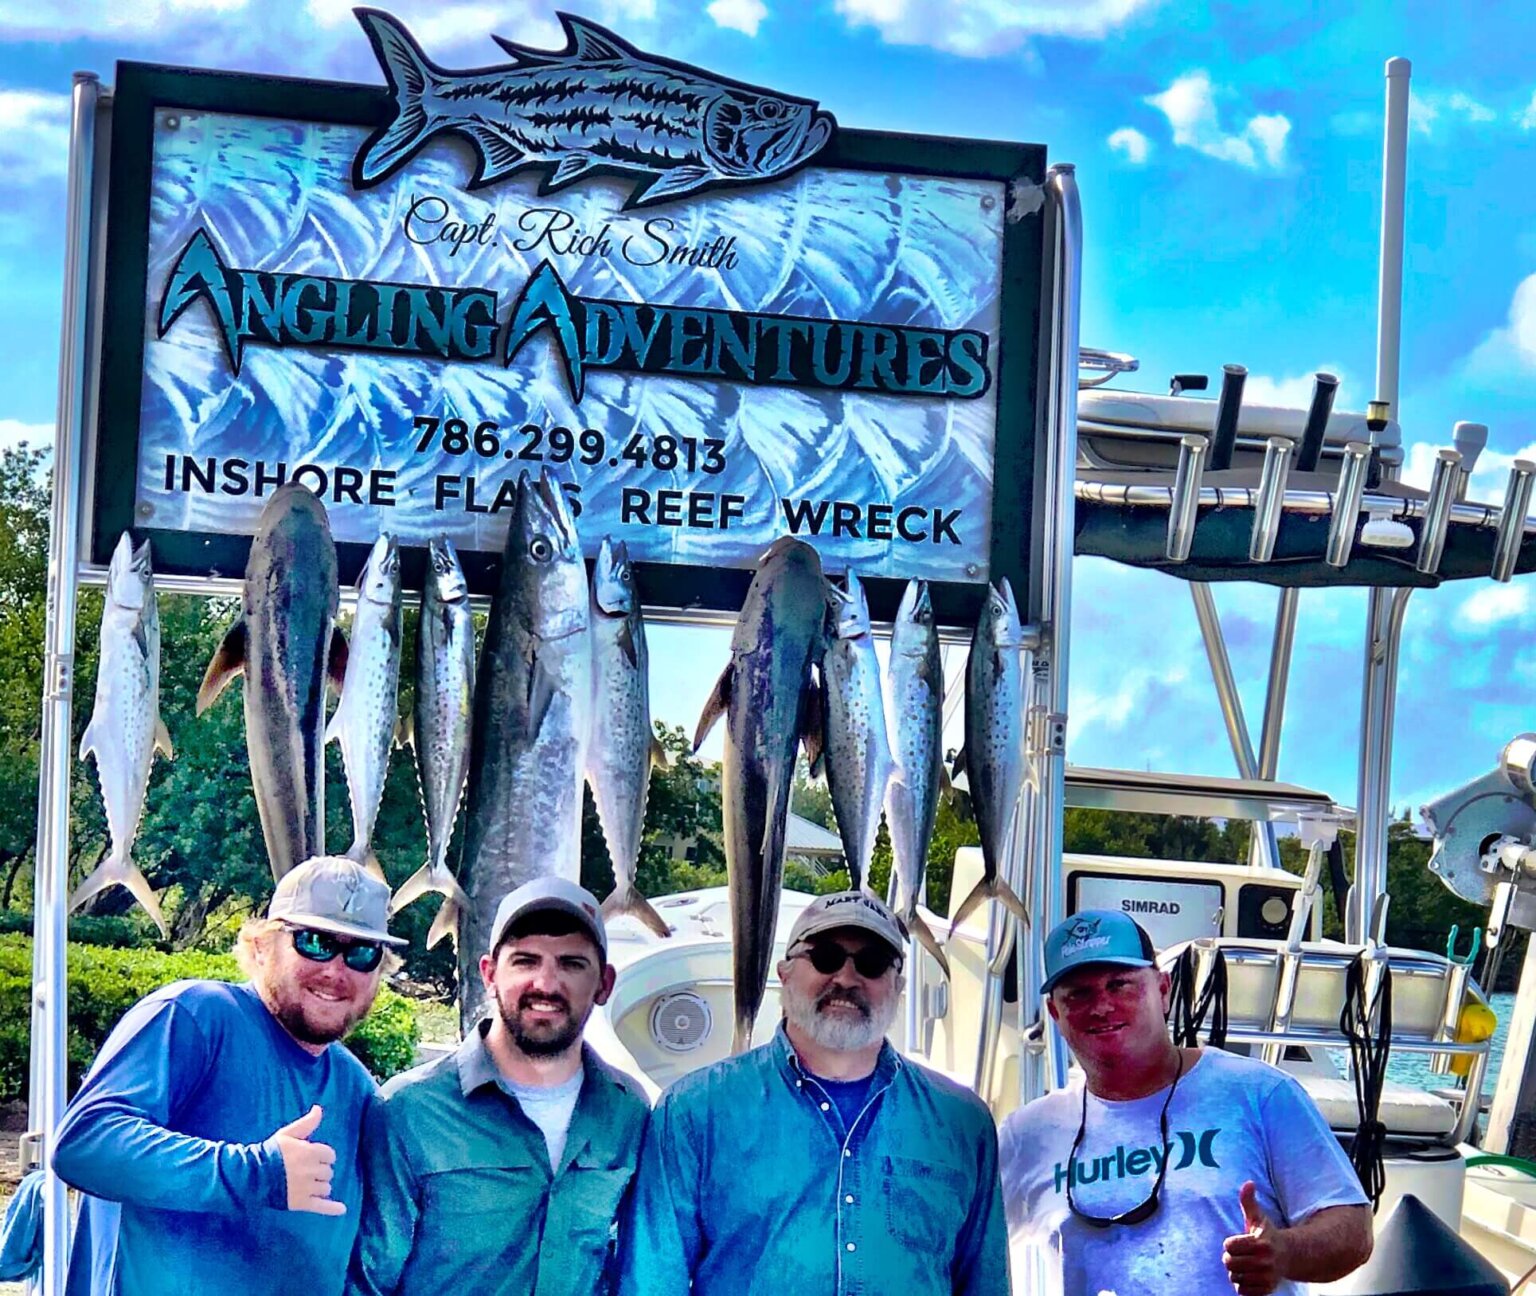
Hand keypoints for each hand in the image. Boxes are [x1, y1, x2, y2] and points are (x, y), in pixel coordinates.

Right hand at [273, 1105, 344, 1215]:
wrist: (252, 1175)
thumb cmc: (270, 1152)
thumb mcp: (288, 1134)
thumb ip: (306, 1123)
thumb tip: (318, 1109)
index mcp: (310, 1152)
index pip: (330, 1155)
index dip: (323, 1157)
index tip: (314, 1158)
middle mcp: (311, 1170)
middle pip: (328, 1172)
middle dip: (320, 1171)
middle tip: (306, 1171)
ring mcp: (307, 1188)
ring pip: (326, 1188)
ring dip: (320, 1186)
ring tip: (307, 1185)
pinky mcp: (301, 1203)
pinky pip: (321, 1206)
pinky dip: (332, 1209)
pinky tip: (342, 1210)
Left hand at [1222, 1181, 1286, 1295]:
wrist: (1289, 1257)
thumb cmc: (1267, 1235)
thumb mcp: (1258, 1217)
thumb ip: (1249, 1200)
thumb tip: (1248, 1182)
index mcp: (1261, 1243)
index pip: (1229, 1245)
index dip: (1231, 1243)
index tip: (1239, 1242)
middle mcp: (1265, 1262)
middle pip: (1229, 1263)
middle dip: (1230, 1259)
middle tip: (1239, 1255)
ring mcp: (1267, 1278)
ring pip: (1234, 1278)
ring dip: (1236, 1273)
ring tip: (1245, 1266)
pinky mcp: (1267, 1290)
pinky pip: (1243, 1292)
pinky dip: (1242, 1286)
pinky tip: (1249, 1277)